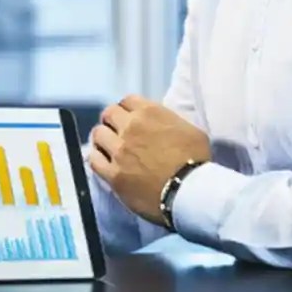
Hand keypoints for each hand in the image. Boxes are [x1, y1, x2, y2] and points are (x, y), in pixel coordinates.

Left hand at [86, 94, 210, 225]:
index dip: (127, 109)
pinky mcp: (113, 174)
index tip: (129, 118)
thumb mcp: (189, 129)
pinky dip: (97, 157)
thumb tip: (159, 124)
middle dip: (112, 121)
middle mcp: (130, 127)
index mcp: (150, 112)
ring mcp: (119, 150)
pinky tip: (103, 161)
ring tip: (108, 147)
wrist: (190, 190)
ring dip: (103, 138)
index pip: (127, 100)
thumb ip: (168, 121)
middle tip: (116, 132)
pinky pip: (94, 160)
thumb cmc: (197, 160)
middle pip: (108, 114)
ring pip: (98, 134)